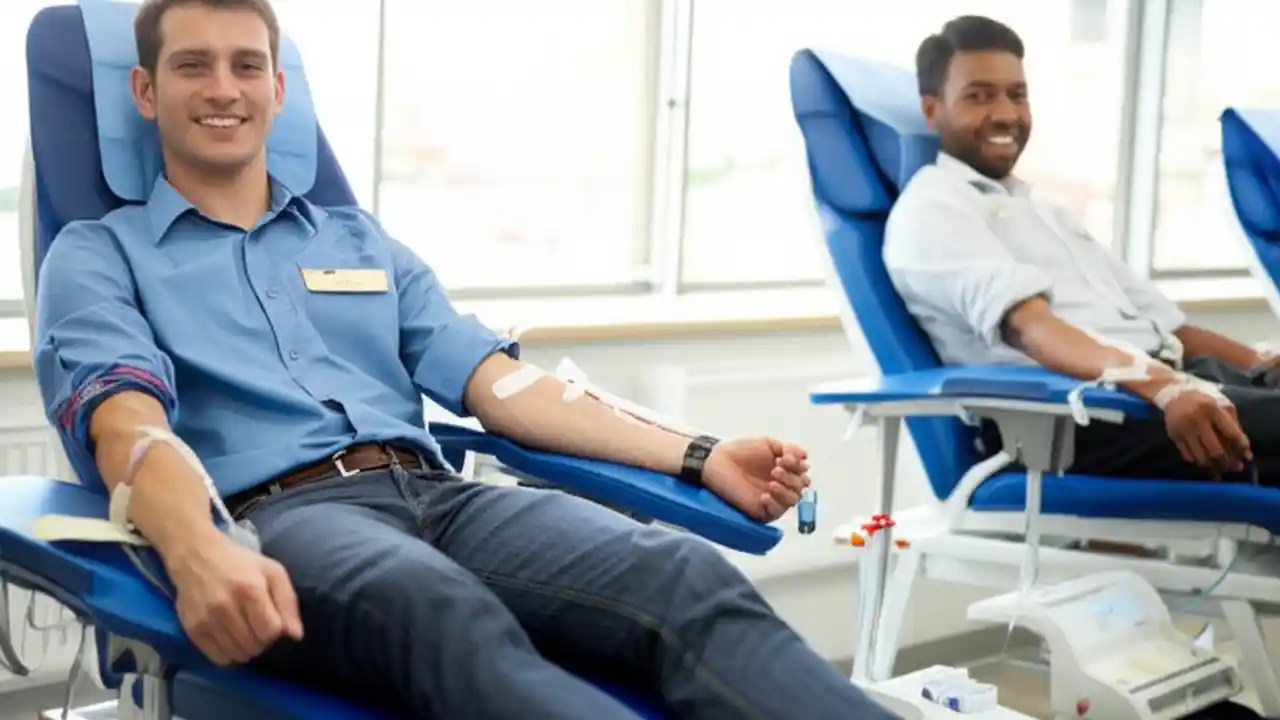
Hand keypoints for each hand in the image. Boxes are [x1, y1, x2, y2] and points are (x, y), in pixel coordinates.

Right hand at [166, 530, 303, 665]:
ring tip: (243, 632)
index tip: (271, 621)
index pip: (271, 631)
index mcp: (250, 590)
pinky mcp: (192, 630)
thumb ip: (288, 603)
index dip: (276, 631)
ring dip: (246, 649)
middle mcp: (226, 606)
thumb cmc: (241, 564)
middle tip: (257, 626)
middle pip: (255, 646)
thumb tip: (295, 636)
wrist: (197, 557)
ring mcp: (206, 620)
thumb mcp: (273, 572)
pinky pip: (218, 658)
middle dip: (262, 641)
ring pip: (237, 655)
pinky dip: (228, 654)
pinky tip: (229, 638)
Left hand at [702, 437, 810, 521]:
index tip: (783, 458)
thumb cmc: (740, 451)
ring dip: (786, 490)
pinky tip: (765, 495)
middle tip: (775, 469)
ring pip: (792, 500)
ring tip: (772, 482)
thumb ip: (789, 449)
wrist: (717, 461)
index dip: (797, 465)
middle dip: (792, 478)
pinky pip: (776, 512)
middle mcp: (780, 483)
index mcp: (784, 468)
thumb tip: (805, 457)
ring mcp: (771, 497)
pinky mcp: (760, 510)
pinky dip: (775, 504)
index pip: (802, 472)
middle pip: (801, 486)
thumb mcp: (768, 444)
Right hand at [1162, 389, 1251, 477]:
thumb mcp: (1222, 405)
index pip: (1231, 433)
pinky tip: (1206, 463)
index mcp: (1212, 410)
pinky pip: (1188, 456)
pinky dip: (1199, 462)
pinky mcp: (1174, 436)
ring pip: (1200, 456)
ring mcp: (1184, 430)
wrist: (1174, 394)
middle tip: (1236, 467)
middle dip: (1228, 462)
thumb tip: (1243, 449)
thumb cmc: (1204, 401)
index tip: (1247, 456)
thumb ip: (1233, 424)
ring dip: (1214, 466)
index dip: (1241, 447)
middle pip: (1215, 450)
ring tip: (1222, 469)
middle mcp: (1197, 420)